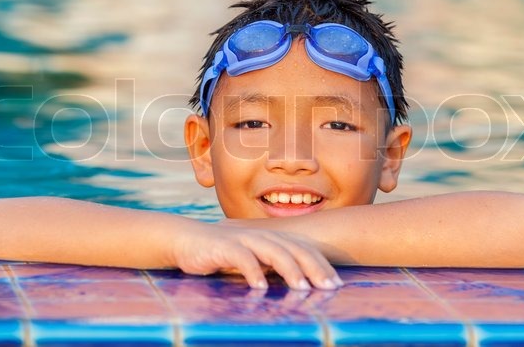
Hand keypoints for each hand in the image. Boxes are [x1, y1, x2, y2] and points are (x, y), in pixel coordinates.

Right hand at [170, 221, 342, 289]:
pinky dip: (253, 271)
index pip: (304, 249)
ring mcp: (244, 239)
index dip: (322, 265)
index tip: (337, 284)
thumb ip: (273, 267)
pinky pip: (242, 258)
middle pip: (295, 249)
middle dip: (314, 268)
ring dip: (290, 270)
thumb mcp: (253, 259)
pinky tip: (261, 287)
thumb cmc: (223, 253)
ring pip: (273, 251)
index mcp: (272, 238)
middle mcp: (262, 235)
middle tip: (329, 288)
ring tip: (303, 288)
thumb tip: (300, 285)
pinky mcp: (224, 247)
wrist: (187, 240)